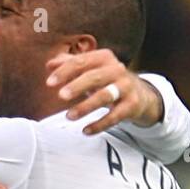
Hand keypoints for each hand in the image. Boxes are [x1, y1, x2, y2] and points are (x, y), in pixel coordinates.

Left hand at [45, 50, 163, 134]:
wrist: (139, 93)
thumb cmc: (107, 80)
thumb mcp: (91, 69)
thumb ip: (70, 65)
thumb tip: (49, 65)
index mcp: (104, 57)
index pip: (82, 62)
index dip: (65, 71)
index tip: (49, 83)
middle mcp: (116, 69)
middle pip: (95, 77)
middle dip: (77, 86)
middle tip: (61, 96)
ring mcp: (126, 87)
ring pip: (105, 96)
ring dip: (86, 106)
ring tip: (69, 116)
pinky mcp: (132, 105)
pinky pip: (115, 116)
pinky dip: (100, 124)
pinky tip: (85, 131)